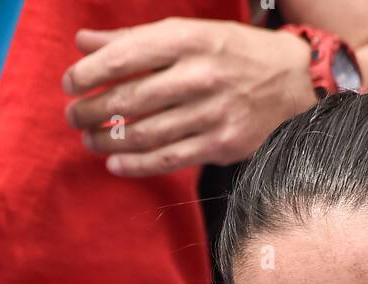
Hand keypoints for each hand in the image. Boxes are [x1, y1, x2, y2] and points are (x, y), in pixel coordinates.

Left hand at [62, 20, 313, 176]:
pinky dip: (138, 164)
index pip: (125, 57)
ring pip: (147, 132)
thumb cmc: (236, 55)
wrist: (297, 84)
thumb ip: (136, 40)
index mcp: (188, 40)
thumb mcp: (190, 34)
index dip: (90, 73)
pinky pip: (170, 158)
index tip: (70, 83)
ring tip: (90, 140)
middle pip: (132, 98)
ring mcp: (212, 113)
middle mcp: (199, 75)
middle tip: (74, 117)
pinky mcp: (222, 144)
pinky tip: (117, 163)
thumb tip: (85, 43)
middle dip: (93, 110)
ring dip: (110, 139)